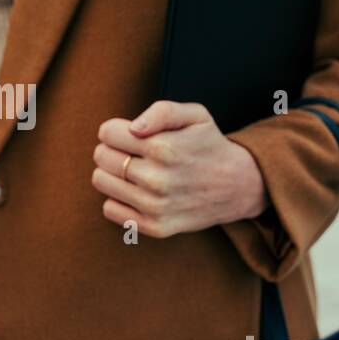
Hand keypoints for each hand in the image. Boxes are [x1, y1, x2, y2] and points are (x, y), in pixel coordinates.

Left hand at [92, 100, 267, 238]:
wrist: (237, 185)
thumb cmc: (209, 145)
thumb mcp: (195, 115)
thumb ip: (161, 111)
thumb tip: (133, 128)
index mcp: (164, 148)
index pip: (107, 133)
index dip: (115, 129)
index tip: (131, 134)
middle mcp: (157, 179)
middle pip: (101, 156)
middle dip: (112, 149)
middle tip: (133, 152)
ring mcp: (155, 206)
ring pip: (101, 181)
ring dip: (112, 173)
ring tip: (135, 170)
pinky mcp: (155, 227)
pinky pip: (110, 209)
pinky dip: (118, 199)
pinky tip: (138, 191)